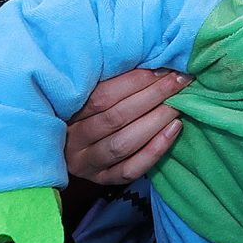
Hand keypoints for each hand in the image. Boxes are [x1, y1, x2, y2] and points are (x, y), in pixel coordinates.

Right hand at [64, 67, 187, 183]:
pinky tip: (175, 129)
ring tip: (178, 104)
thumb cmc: (85, 112)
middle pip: (116, 117)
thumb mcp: (87, 94)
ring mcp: (87, 164)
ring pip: (123, 143)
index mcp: (65, 113)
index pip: (102, 96)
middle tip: (179, 80)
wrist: (63, 152)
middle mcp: (73, 141)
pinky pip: (131, 169)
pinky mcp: (103, 180)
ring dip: (156, 121)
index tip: (164, 67)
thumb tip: (153, 62)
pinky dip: (155, 150)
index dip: (136, 81)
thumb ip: (111, 82)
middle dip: (153, 95)